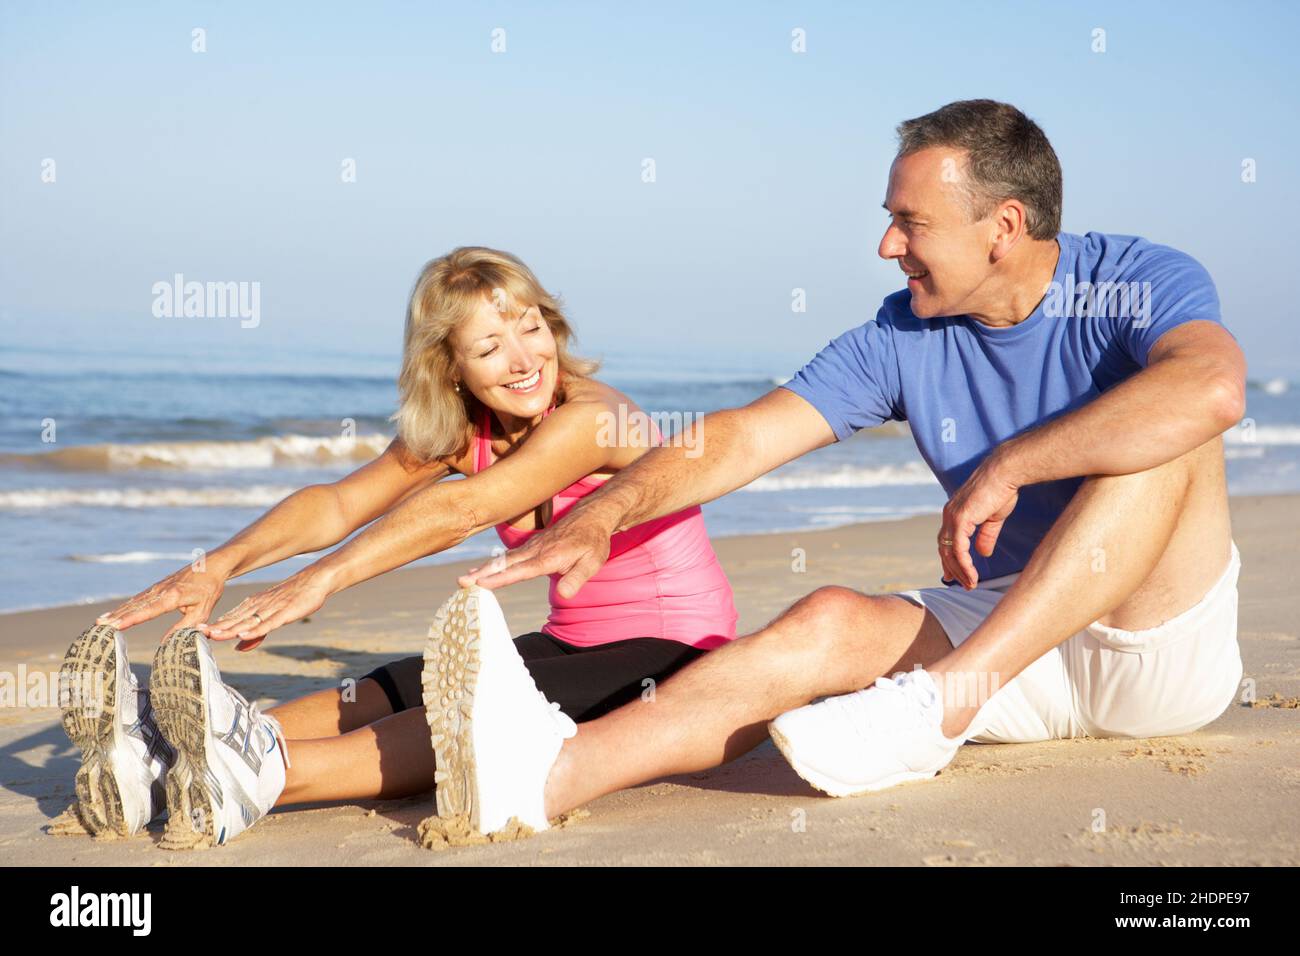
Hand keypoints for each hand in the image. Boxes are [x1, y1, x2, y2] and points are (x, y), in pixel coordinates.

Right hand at [97, 563, 227, 639]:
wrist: (212, 566)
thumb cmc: (209, 590)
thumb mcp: (202, 611)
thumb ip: (184, 627)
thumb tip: (166, 643)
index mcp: (173, 596)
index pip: (148, 611)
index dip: (130, 619)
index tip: (114, 626)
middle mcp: (161, 590)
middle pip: (135, 606)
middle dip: (116, 617)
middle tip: (98, 626)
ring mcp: (157, 587)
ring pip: (134, 601)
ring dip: (117, 612)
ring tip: (101, 622)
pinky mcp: (157, 586)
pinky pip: (139, 598)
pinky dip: (125, 606)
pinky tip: (115, 613)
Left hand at [205, 568, 332, 651]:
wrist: (314, 581)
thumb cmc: (294, 599)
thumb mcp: (272, 617)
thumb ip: (256, 633)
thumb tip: (238, 647)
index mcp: (253, 606)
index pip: (229, 619)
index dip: (213, 626)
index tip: (193, 633)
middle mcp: (258, 607)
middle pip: (233, 620)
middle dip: (215, 627)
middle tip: (194, 632)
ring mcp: (271, 609)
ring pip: (246, 622)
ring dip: (228, 629)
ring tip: (212, 634)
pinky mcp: (284, 613)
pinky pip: (267, 623)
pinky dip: (254, 630)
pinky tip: (242, 634)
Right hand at [458, 502, 615, 597]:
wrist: (591, 517)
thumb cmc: (593, 542)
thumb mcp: (593, 562)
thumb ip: (577, 578)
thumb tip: (564, 595)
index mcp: (550, 556)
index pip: (522, 570)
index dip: (500, 578)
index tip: (480, 583)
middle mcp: (536, 550)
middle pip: (505, 564)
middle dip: (482, 573)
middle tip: (461, 582)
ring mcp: (532, 547)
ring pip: (504, 559)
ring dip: (483, 569)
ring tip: (464, 580)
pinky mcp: (531, 546)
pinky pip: (509, 556)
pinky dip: (493, 563)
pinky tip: (482, 570)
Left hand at [938, 453, 1020, 589]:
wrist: (1006, 473)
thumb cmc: (1002, 490)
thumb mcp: (993, 518)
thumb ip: (986, 536)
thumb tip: (983, 554)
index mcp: (955, 513)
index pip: (946, 540)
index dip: (950, 559)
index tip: (954, 575)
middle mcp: (949, 515)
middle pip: (944, 548)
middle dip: (952, 568)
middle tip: (963, 584)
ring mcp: (952, 516)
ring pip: (949, 551)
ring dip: (960, 571)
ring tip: (971, 584)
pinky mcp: (960, 519)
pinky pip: (958, 548)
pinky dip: (964, 564)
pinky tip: (972, 575)